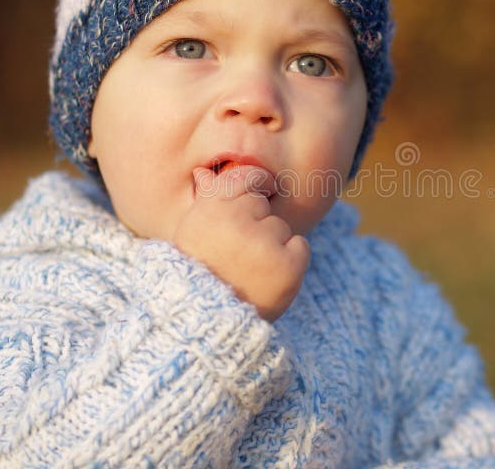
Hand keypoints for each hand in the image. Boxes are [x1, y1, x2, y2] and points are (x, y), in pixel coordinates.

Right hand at [172, 165, 309, 321]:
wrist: (208, 322)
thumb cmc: (200, 272)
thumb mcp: (194, 231)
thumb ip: (209, 199)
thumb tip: (209, 172)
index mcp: (210, 209)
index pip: (246, 177)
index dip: (254, 185)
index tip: (256, 196)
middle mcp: (237, 222)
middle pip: (263, 205)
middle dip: (256, 223)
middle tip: (238, 251)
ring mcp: (264, 244)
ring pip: (281, 227)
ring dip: (272, 244)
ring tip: (249, 269)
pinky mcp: (287, 265)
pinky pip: (300, 246)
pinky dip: (290, 260)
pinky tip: (269, 276)